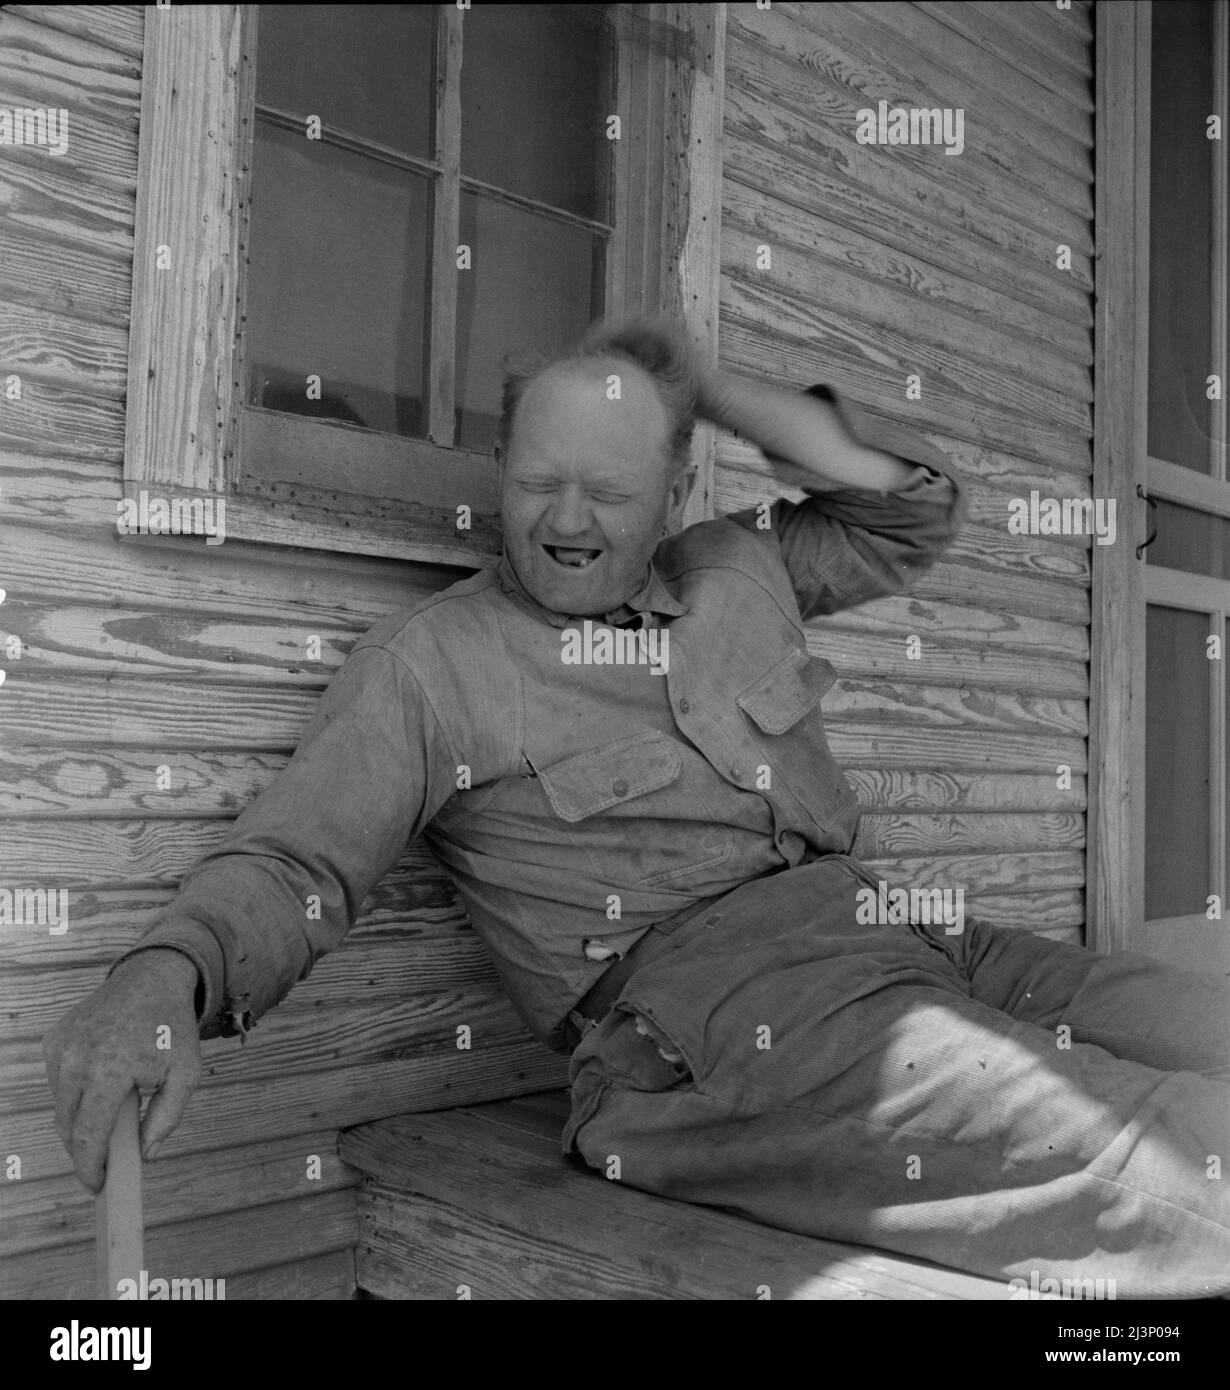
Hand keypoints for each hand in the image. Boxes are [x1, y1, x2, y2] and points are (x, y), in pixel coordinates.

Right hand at [43, 948, 202, 1191]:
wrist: (152, 979)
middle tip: (109, 1156)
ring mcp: (60, 1048)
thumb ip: (166, 1118)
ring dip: (82, 1117)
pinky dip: (75, 1092)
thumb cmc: (172, 1028)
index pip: (88, 1135)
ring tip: (114, 1106)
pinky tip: (102, 1077)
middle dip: (86, 1148)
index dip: (89, 1168)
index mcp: (109, 1070)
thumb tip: (144, 1155)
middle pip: (69, 1127)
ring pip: (61, 1107)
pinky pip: (58, 1083)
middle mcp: (76, 1059)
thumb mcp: (185, 1073)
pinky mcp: (53, 1040)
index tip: (98, 1186)